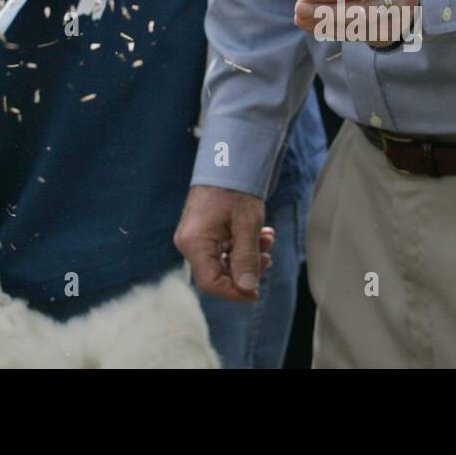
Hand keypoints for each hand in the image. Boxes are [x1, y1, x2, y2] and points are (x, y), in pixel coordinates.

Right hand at [174, 185, 273, 302]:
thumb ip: (247, 258)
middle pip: (217, 273)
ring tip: (266, 239)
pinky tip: (258, 235)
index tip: (256, 292)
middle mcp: (188, 242)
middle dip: (246, 269)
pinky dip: (240, 246)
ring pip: (221, 261)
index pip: (210, 283)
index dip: (234, 292)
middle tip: (267, 256)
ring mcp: (192, 237)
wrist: (226, 162)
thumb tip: (247, 288)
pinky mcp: (199, 232)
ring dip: (247, 255)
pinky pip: (220, 249)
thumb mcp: (247, 224)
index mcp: (194, 242)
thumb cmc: (235, 189)